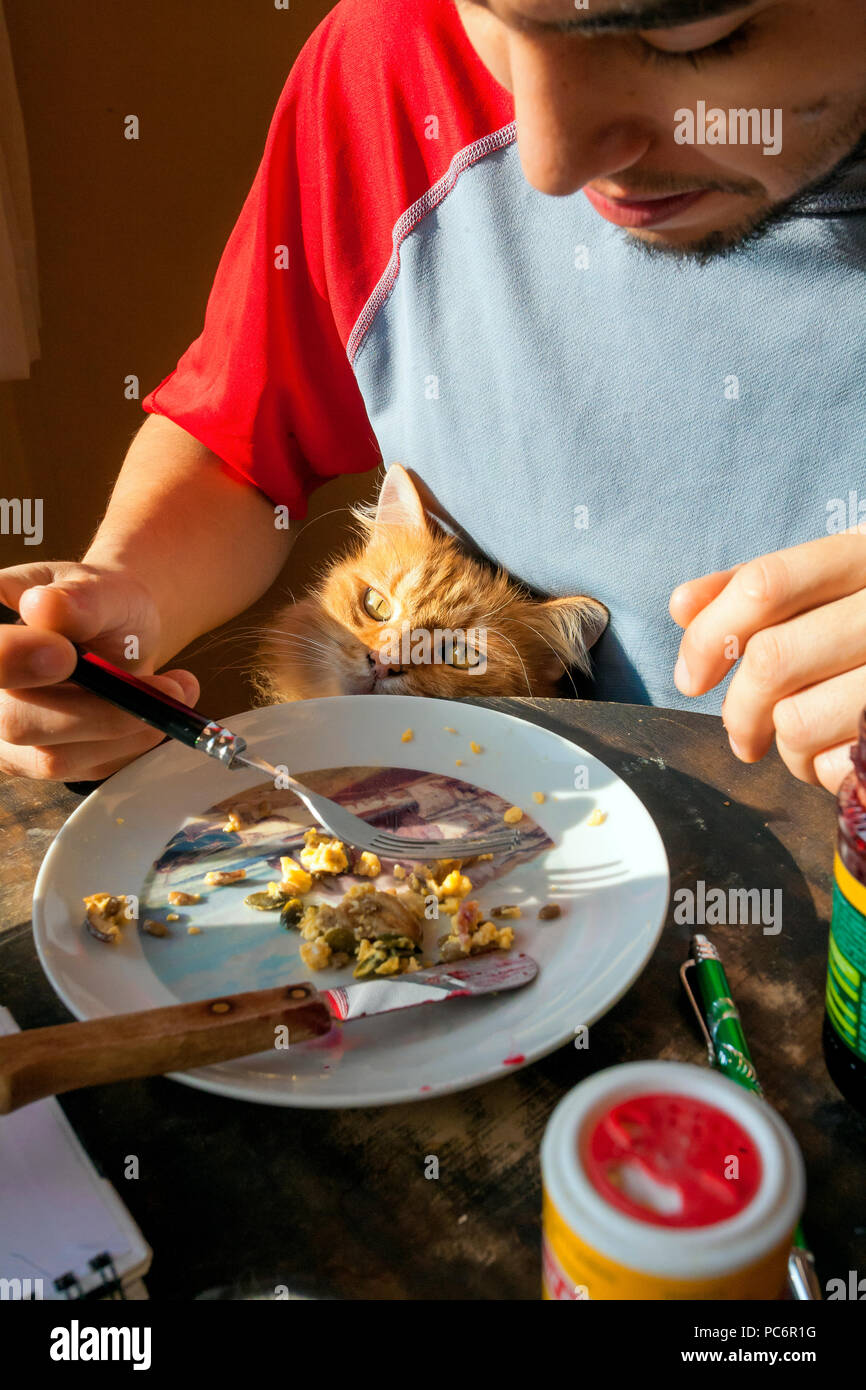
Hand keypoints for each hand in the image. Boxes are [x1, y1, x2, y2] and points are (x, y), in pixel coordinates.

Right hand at [0, 562, 199, 780]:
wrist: (119, 631)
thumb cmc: (99, 604)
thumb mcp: (96, 586)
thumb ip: (76, 597)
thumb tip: (42, 607)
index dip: (13, 660)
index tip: (66, 655)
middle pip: (14, 720)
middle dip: (94, 709)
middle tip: (161, 685)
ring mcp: (7, 738)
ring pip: (54, 757)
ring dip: (126, 727)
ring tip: (175, 689)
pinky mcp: (41, 763)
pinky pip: (86, 769)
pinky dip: (132, 742)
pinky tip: (157, 711)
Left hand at [669, 532, 865, 792]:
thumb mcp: (845, 577)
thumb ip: (762, 587)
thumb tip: (682, 605)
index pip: (765, 585)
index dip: (711, 635)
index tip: (691, 675)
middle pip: (773, 660)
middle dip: (739, 710)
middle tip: (742, 734)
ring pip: (800, 722)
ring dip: (786, 749)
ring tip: (802, 746)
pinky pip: (842, 763)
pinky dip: (827, 773)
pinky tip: (843, 757)